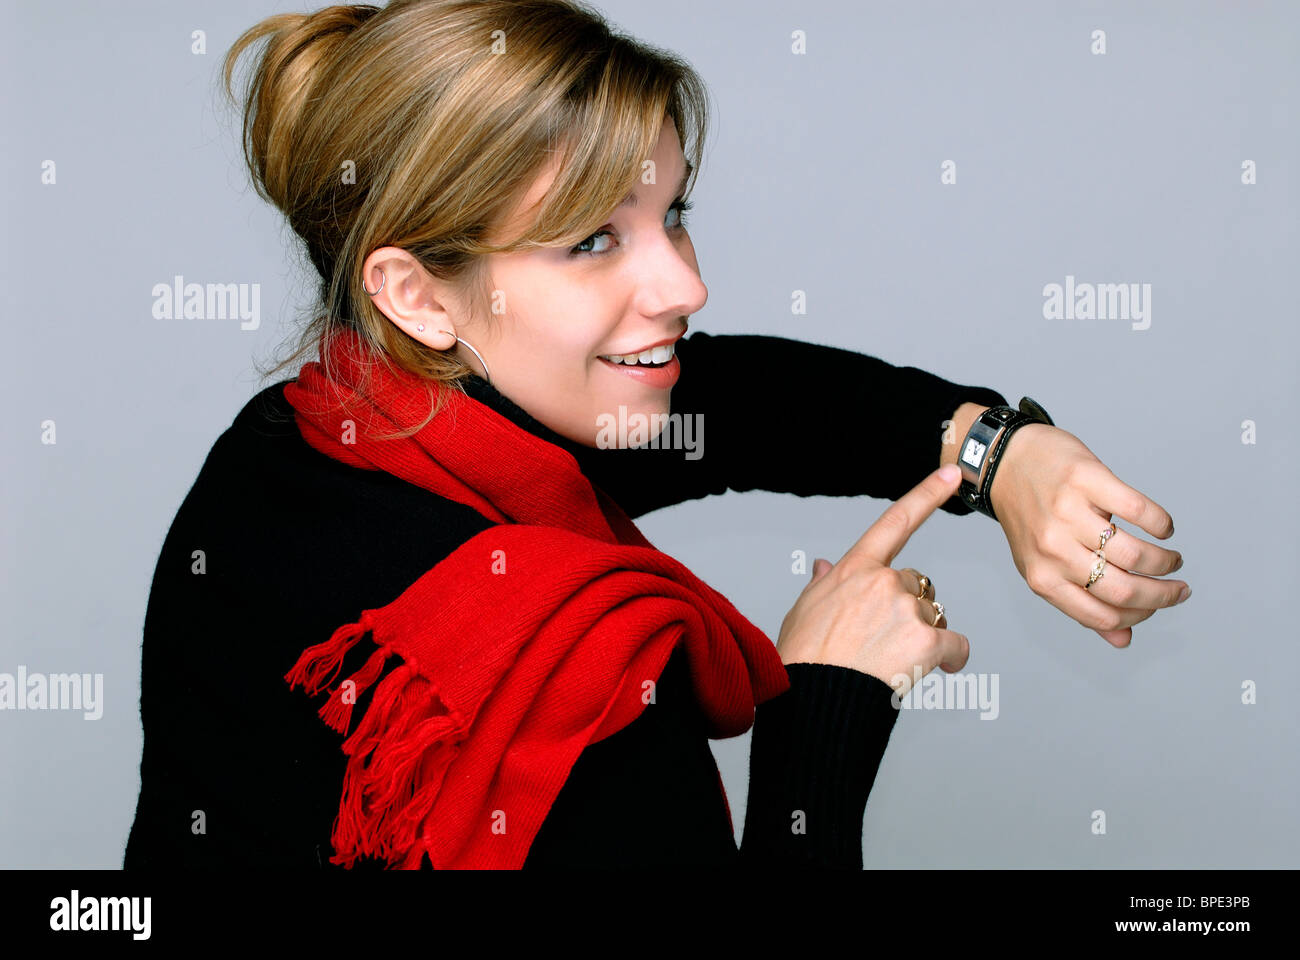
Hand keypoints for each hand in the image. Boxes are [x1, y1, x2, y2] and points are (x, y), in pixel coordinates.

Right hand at [777, 464, 969, 696]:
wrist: (817, 699)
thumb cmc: (804, 658)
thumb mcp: (803, 611)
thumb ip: (822, 584)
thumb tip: (822, 566)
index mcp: (854, 569)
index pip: (895, 521)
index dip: (927, 494)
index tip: (953, 473)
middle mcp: (884, 581)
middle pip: (916, 584)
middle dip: (907, 607)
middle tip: (880, 640)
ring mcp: (907, 609)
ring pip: (933, 614)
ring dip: (923, 635)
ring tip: (890, 660)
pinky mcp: (928, 641)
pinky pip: (956, 645)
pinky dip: (951, 658)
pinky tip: (935, 670)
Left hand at [988, 422, 1188, 647]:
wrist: (1006, 462)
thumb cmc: (1029, 515)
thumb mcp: (1042, 564)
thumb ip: (1079, 602)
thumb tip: (1124, 640)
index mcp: (1042, 578)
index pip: (1102, 615)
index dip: (1140, 616)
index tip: (1159, 606)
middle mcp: (1052, 550)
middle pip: (1123, 590)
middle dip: (1163, 595)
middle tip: (1180, 588)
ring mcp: (1068, 514)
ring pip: (1134, 555)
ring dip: (1165, 562)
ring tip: (1171, 559)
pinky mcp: (1085, 479)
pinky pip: (1137, 509)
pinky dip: (1160, 523)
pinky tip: (1163, 528)